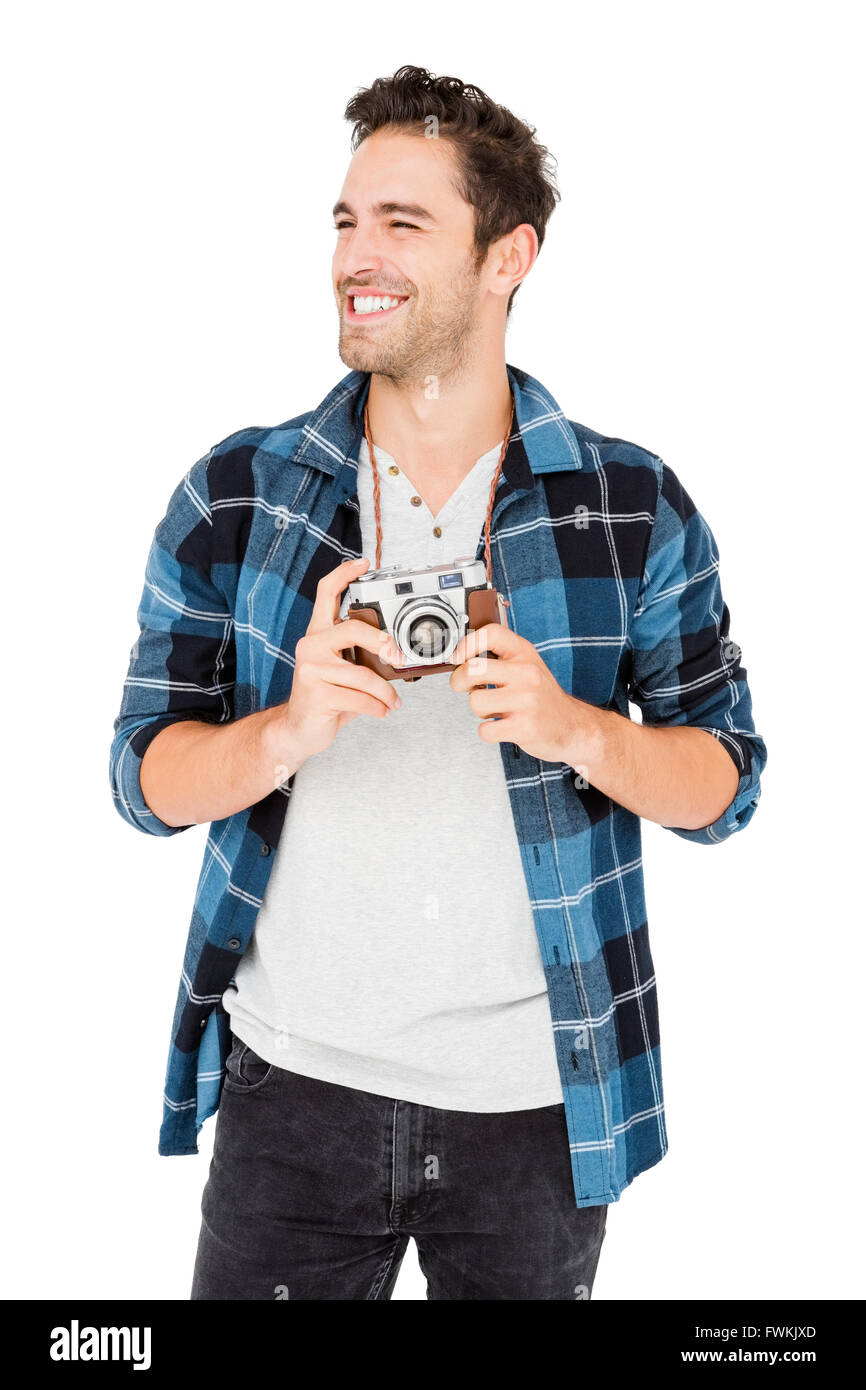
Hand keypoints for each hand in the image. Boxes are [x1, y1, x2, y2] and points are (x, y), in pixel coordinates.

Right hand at [275, 557, 401, 765]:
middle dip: (383, 643)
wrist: (299, 730)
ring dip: (386, 692)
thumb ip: (361, 654)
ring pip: (363, 675)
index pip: (326, 594)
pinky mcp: (316, 694)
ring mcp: (311, 669)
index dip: (344, 574)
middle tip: (399, 657)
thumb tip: (399, 651)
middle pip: (353, 629)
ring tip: (393, 701)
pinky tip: (382, 711)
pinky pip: (360, 698)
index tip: (364, 563)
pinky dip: (378, 707)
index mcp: (318, 634)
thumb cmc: (327, 697)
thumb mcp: (342, 670)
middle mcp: (311, 646)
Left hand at [448, 623, 603, 766]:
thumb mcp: (526, 665)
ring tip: (496, 709)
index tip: (457, 657)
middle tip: (468, 688)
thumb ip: (498, 657)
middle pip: (472, 669)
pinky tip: (503, 726)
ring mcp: (527, 700)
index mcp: (525, 653)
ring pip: (476, 701)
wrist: (572, 726)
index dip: (466, 643)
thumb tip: (458, 657)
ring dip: (479, 710)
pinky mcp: (525, 727)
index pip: (491, 633)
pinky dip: (488, 731)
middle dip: (460, 681)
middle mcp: (527, 673)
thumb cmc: (541, 696)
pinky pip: (485, 730)